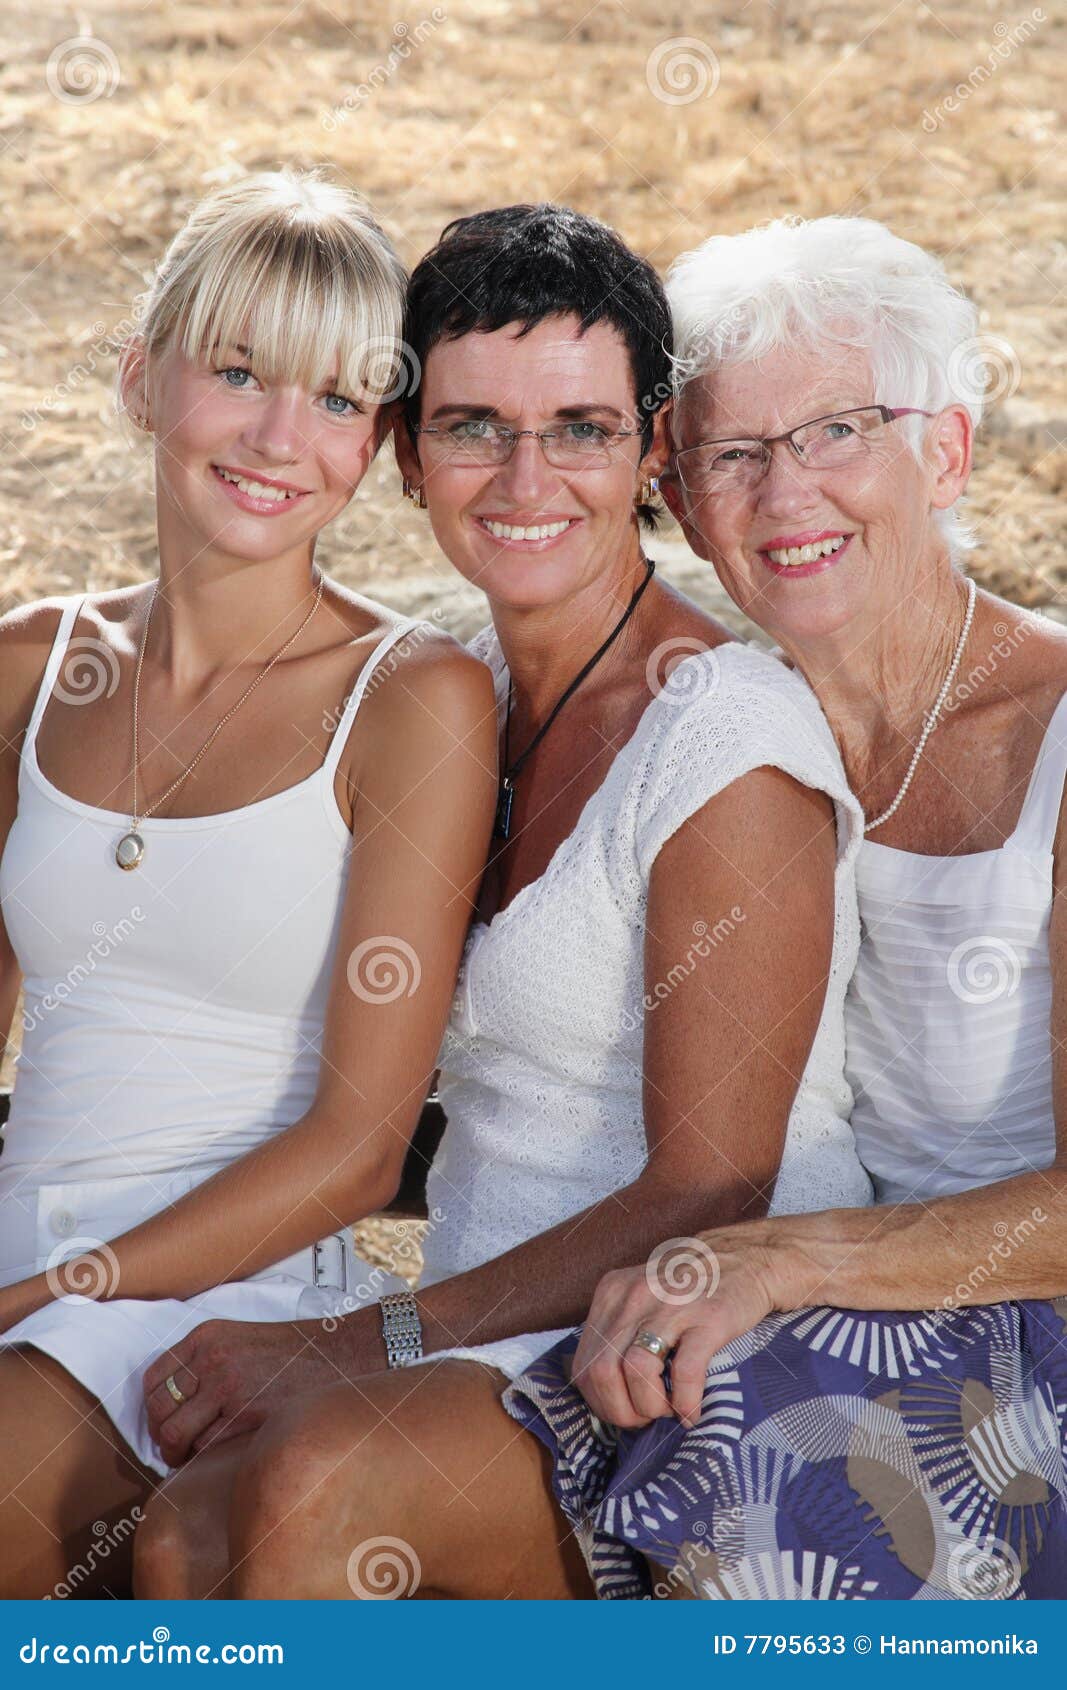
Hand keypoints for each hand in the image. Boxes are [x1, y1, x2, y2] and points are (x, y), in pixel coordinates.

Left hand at [143, 1307, 385, 1466]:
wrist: (339, 1353)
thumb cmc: (294, 1352)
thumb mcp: (240, 1339)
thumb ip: (206, 1361)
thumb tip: (177, 1404)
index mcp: (206, 1336)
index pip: (153, 1378)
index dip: (151, 1409)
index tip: (160, 1423)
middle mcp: (212, 1358)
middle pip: (159, 1410)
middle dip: (160, 1436)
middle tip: (172, 1449)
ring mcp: (228, 1386)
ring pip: (177, 1434)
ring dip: (179, 1453)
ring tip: (189, 1459)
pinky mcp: (247, 1414)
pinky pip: (207, 1448)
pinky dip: (204, 1459)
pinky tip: (214, 1460)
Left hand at [572, 1230, 788, 1429]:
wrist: (745, 1258)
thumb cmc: (688, 1288)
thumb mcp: (639, 1296)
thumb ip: (618, 1332)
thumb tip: (604, 1392)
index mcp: (611, 1293)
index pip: (584, 1364)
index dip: (600, 1401)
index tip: (622, 1410)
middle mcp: (635, 1296)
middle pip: (603, 1371)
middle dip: (621, 1410)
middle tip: (644, 1418)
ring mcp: (671, 1306)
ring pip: (637, 1372)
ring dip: (650, 1407)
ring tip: (668, 1412)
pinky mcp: (708, 1319)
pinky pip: (685, 1372)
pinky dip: (685, 1403)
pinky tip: (692, 1412)